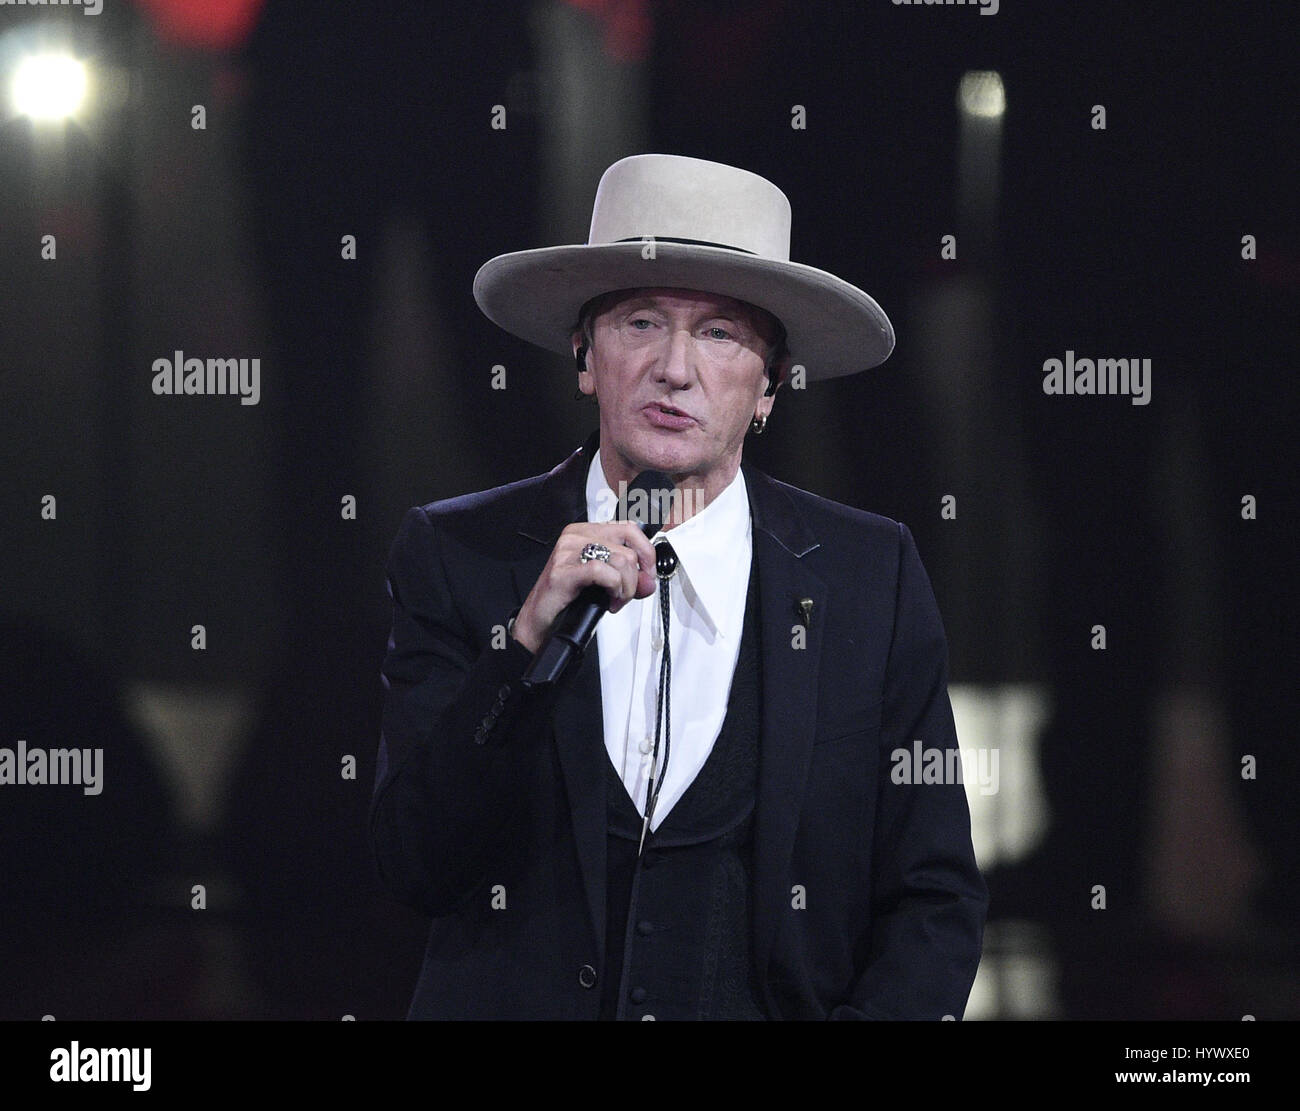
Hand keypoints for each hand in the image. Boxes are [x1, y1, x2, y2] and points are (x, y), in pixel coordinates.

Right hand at [512, 522, 657, 652]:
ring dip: (626, 588)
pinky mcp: (563, 571)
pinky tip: (608, 600)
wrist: (539, 620)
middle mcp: (576, 537)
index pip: (629, 529)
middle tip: (627, 594)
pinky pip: (602, 572)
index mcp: (586, 532)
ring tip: (615, 599)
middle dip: (636, 578)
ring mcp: (567, 552)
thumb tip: (649, 580)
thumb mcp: (605, 584)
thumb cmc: (567, 600)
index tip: (647, 574)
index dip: (646, 553)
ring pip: (620, 560)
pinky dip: (613, 588)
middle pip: (628, 548)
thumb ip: (629, 578)